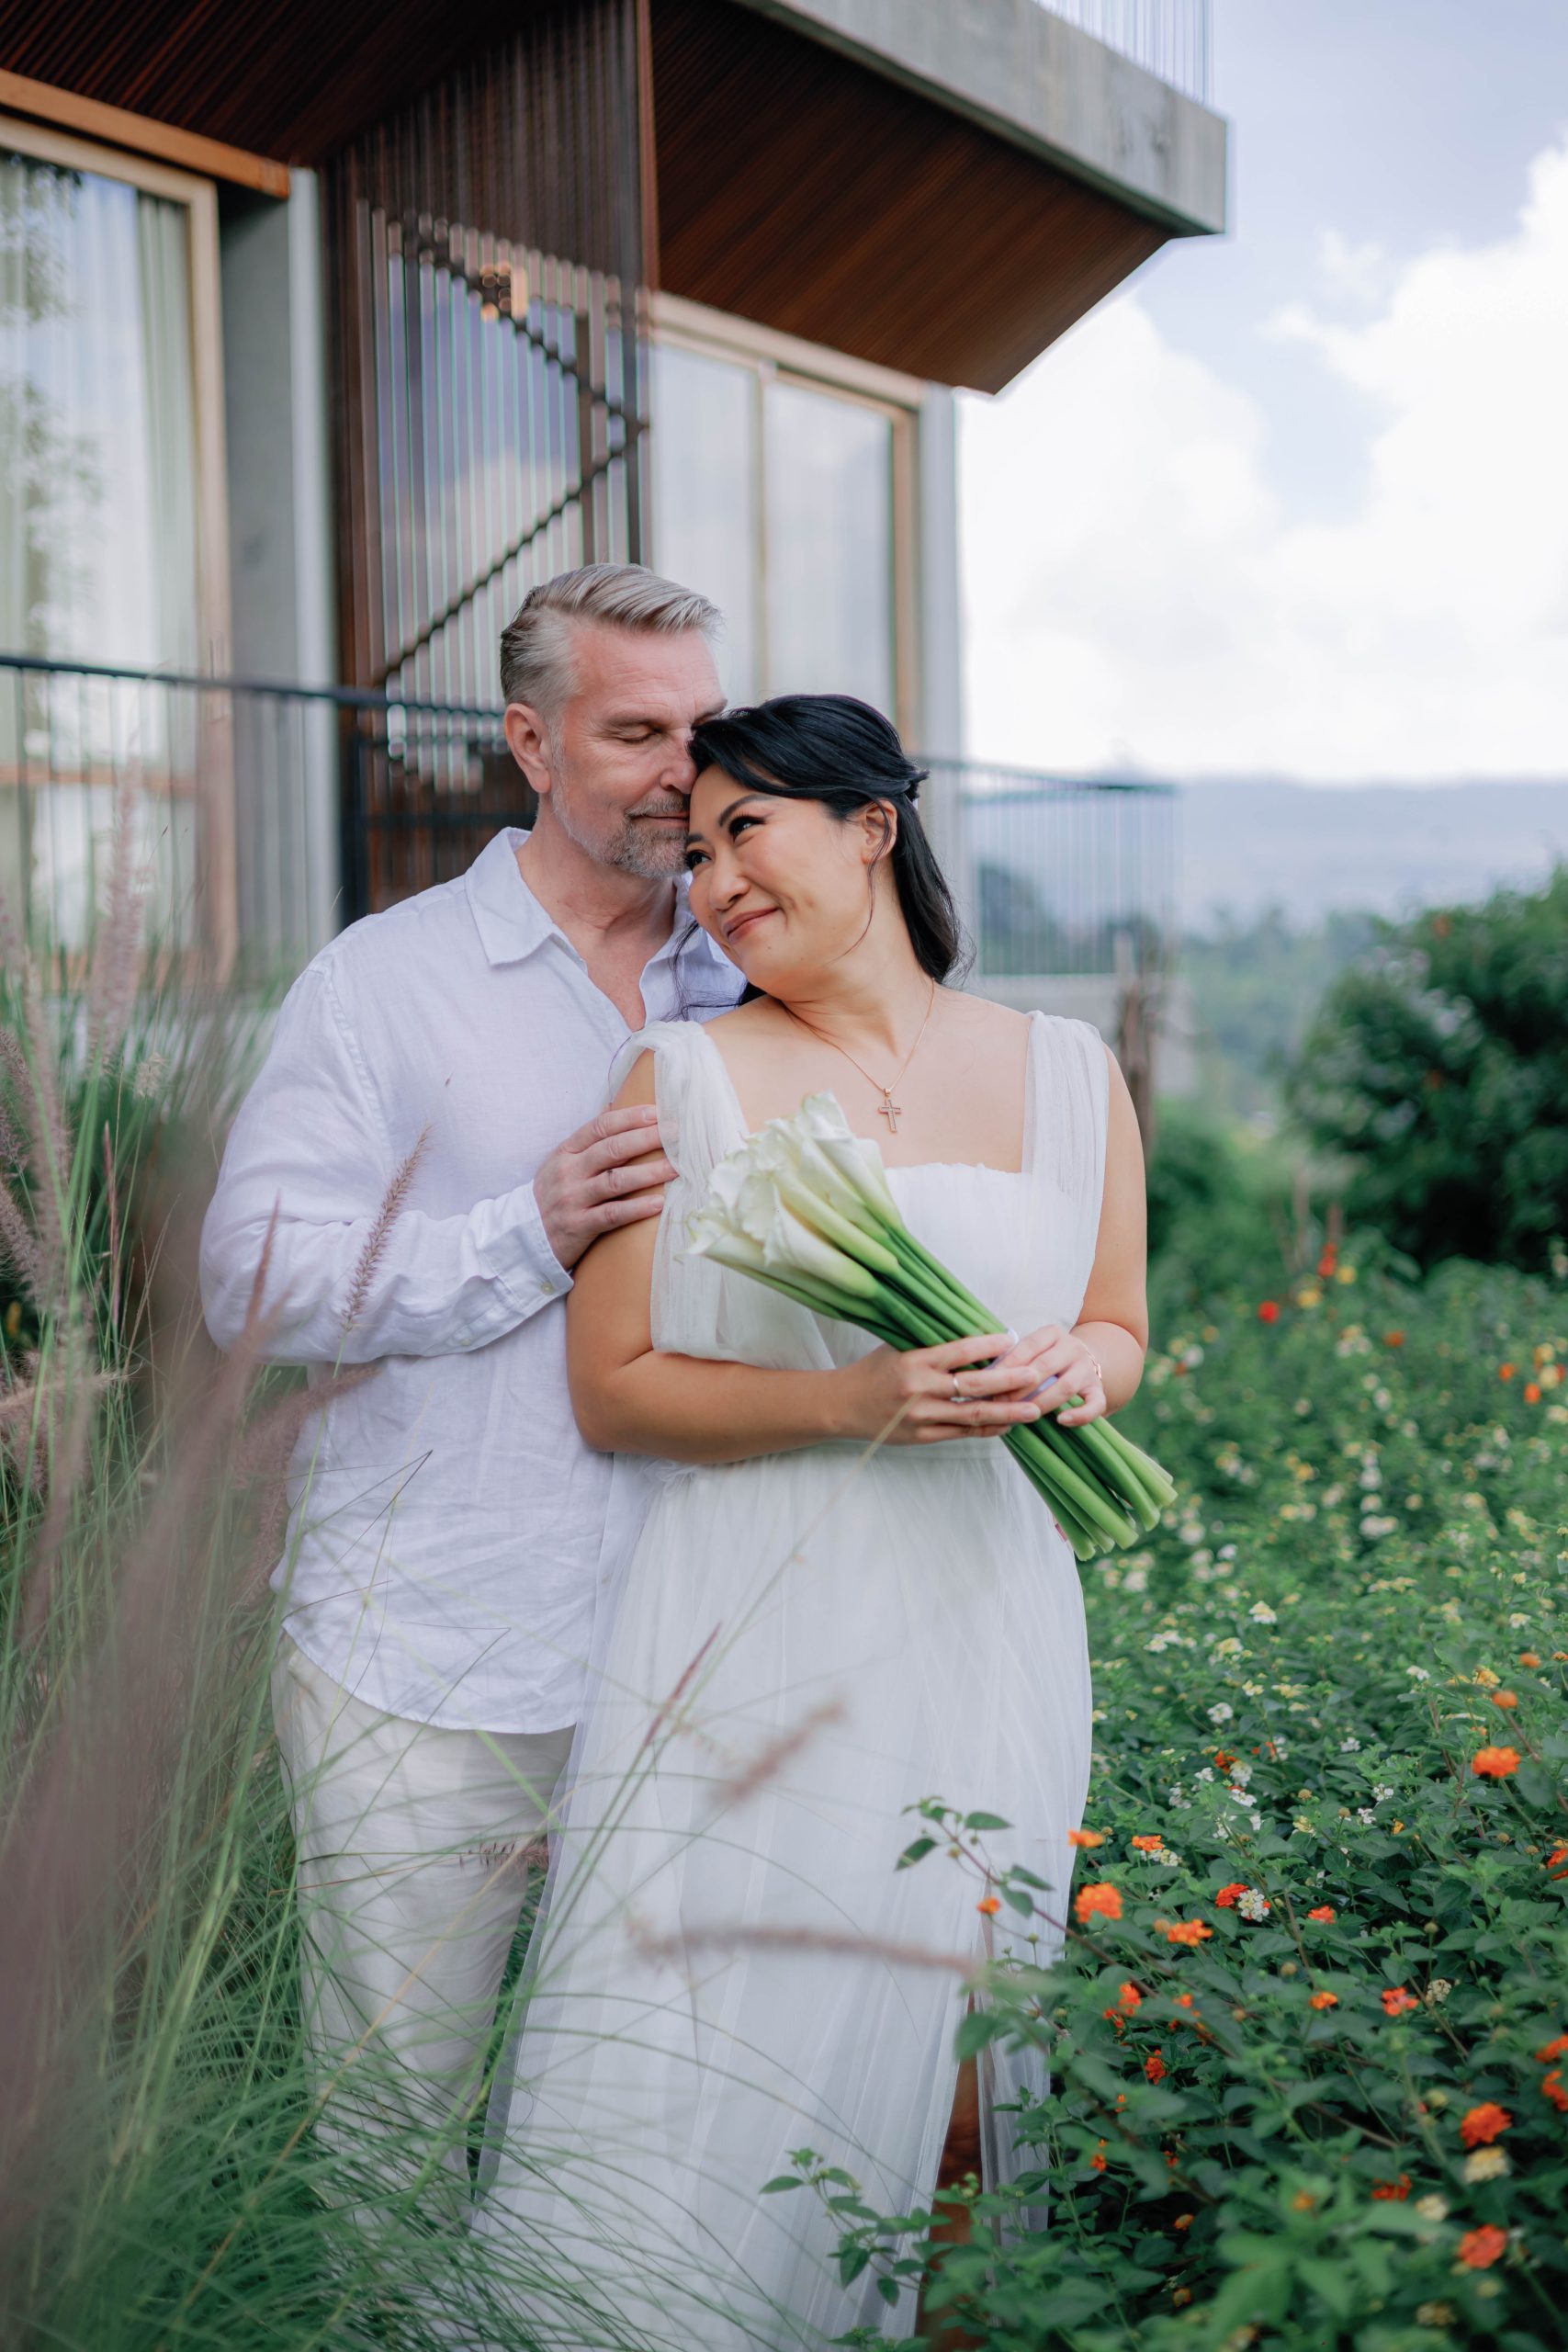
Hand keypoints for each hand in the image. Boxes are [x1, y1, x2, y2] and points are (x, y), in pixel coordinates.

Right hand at [534, 1105, 675, 1269]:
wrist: (522, 1236)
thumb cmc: (552, 1194)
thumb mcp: (562, 1161)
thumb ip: (587, 1139)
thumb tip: (613, 1107)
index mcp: (566, 1152)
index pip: (600, 1127)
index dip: (630, 1118)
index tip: (657, 1113)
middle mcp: (569, 1172)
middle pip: (612, 1149)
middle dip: (647, 1139)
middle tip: (676, 1134)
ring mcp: (573, 1199)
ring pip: (616, 1181)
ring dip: (649, 1173)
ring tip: (675, 1167)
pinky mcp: (579, 1225)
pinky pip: (612, 1214)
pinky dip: (637, 1208)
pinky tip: (659, 1203)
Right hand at [829, 1333, 1049, 1446]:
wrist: (843, 1406)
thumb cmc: (874, 1370)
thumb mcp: (898, 1348)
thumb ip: (932, 1344)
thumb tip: (975, 1333)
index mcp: (914, 1361)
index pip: (959, 1351)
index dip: (988, 1345)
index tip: (1012, 1339)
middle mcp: (919, 1390)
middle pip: (974, 1387)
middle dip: (1009, 1381)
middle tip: (1035, 1375)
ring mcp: (921, 1417)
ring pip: (973, 1415)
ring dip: (1007, 1412)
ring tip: (1033, 1409)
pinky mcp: (922, 1437)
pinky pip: (962, 1433)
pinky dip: (987, 1428)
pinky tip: (1007, 1424)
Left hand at [960, 1322, 1107, 1427]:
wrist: (1085, 1360)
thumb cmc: (1044, 1359)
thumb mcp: (1031, 1350)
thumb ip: (1011, 1358)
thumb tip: (977, 1375)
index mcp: (1052, 1333)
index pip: (1027, 1346)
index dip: (1007, 1365)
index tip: (987, 1381)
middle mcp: (1072, 1347)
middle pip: (1045, 1366)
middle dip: (1019, 1387)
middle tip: (999, 1402)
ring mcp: (1088, 1369)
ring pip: (1066, 1386)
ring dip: (1042, 1402)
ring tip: (1024, 1414)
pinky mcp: (1099, 1390)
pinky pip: (1094, 1404)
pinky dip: (1080, 1414)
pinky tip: (1061, 1421)